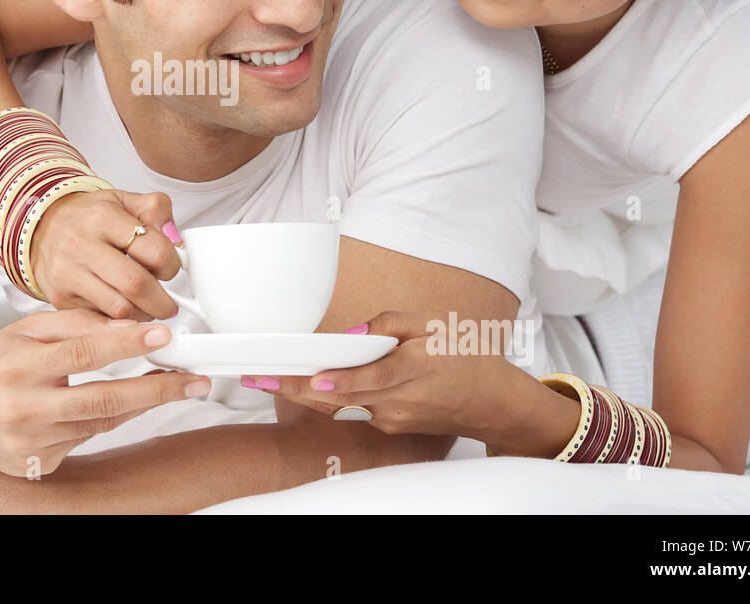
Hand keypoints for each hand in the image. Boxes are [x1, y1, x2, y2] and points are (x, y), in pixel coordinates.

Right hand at [0, 307, 209, 476]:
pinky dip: (112, 418)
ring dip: (144, 404)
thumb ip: (76, 324)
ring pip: (101, 422)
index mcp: (15, 367)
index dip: (127, 343)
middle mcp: (21, 409)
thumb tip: (127, 324)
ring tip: (176, 385)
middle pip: (102, 400)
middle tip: (194, 377)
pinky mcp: (38, 465)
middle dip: (157, 389)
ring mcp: (29, 444)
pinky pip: (87, 437)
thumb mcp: (26, 329)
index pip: (82, 353)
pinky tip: (129, 403)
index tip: (163, 334)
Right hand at [29, 188, 183, 319]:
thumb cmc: (87, 217)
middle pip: (136, 285)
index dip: (172, 265)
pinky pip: (101, 320)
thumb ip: (156, 209)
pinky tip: (125, 310)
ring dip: (143, 314)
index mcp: (103, 218)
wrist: (42, 226)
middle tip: (169, 304)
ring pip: (120, 310)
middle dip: (162, 301)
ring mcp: (68, 274)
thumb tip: (175, 239)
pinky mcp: (60, 298)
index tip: (171, 268)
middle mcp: (81, 245)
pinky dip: (120, 321)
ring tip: (147, 306)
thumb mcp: (123, 199)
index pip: (154, 250)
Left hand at [242, 311, 518, 438]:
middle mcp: (399, 400)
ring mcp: (392, 418)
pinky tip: (304, 384)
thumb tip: (354, 333)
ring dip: (303, 394)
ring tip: (267, 378)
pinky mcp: (389, 425)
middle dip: (297, 388)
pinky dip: (328, 397)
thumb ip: (391, 323)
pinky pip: (352, 410)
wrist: (490, 402)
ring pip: (341, 407)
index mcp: (413, 369)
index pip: (371, 377)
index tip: (314, 376)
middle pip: (340, 397)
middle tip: (259, 377)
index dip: (341, 380)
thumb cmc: (463, 355)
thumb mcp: (434, 323)